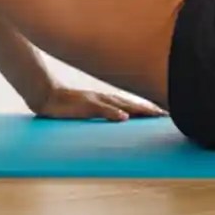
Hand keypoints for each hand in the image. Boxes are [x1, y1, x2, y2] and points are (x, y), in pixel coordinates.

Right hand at [32, 86, 167, 121]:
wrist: (47, 96)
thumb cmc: (69, 104)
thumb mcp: (89, 108)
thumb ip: (103, 111)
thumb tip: (119, 118)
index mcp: (108, 99)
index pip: (133, 104)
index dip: (149, 108)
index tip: (166, 114)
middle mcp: (106, 97)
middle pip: (133, 103)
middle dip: (151, 109)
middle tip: (168, 115)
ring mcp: (97, 100)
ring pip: (122, 104)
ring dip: (139, 110)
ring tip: (154, 115)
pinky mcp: (85, 105)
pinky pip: (101, 109)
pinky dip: (113, 113)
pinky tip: (123, 118)